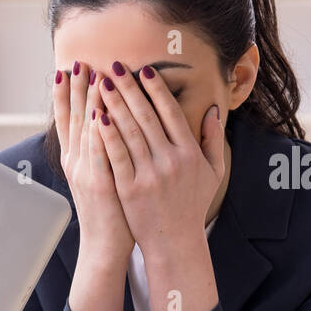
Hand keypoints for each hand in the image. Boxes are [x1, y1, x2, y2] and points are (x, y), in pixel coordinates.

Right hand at [53, 63, 134, 268]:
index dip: (67, 94)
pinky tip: (100, 113)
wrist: (104, 245)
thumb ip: (102, 152)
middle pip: (74, 118)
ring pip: (85, 130)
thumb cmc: (110, 211)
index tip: (67, 69)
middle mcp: (76, 162)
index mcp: (77, 160)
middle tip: (77, 61)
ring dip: (88, 101)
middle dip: (76, 89)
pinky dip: (98, 132)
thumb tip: (106, 127)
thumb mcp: (101, 177)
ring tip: (91, 75)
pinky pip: (99, 152)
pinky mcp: (100, 184)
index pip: (69, 120)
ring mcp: (86, 172)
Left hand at [95, 62, 224, 263]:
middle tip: (114, 67)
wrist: (175, 243)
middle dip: (129, 89)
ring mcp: (150, 175)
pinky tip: (97, 117)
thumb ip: (213, 139)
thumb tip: (212, 109)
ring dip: (114, 104)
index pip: (171, 113)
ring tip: (100, 84)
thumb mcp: (213, 172)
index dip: (156, 90)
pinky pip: (117, 156)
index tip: (144, 71)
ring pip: (130, 132)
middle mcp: (171, 160)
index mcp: (189, 153)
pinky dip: (107, 135)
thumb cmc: (192, 206)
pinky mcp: (130, 189)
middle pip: (146, 117)